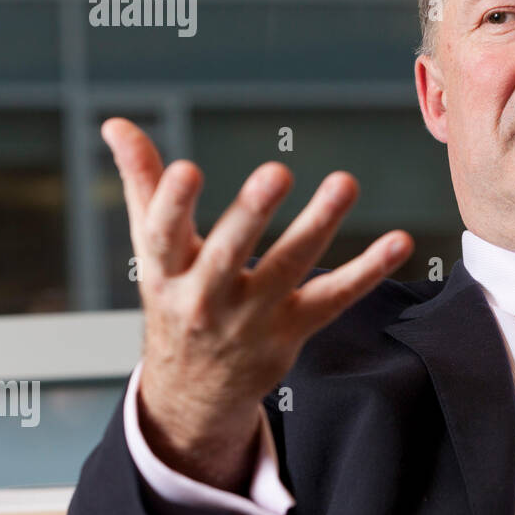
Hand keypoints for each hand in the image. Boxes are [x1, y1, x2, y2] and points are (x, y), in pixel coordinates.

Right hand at [101, 117, 413, 490]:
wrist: (193, 391)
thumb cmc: (175, 298)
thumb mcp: (153, 248)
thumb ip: (141, 183)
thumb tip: (116, 123)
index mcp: (166, 271)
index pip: (163, 235)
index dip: (172, 204)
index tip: (187, 169)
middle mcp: (207, 298)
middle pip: (229, 253)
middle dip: (251, 214)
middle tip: (276, 171)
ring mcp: (253, 317)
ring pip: (289, 268)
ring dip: (319, 224)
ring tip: (344, 182)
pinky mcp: (294, 329)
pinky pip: (335, 297)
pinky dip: (369, 270)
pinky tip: (398, 241)